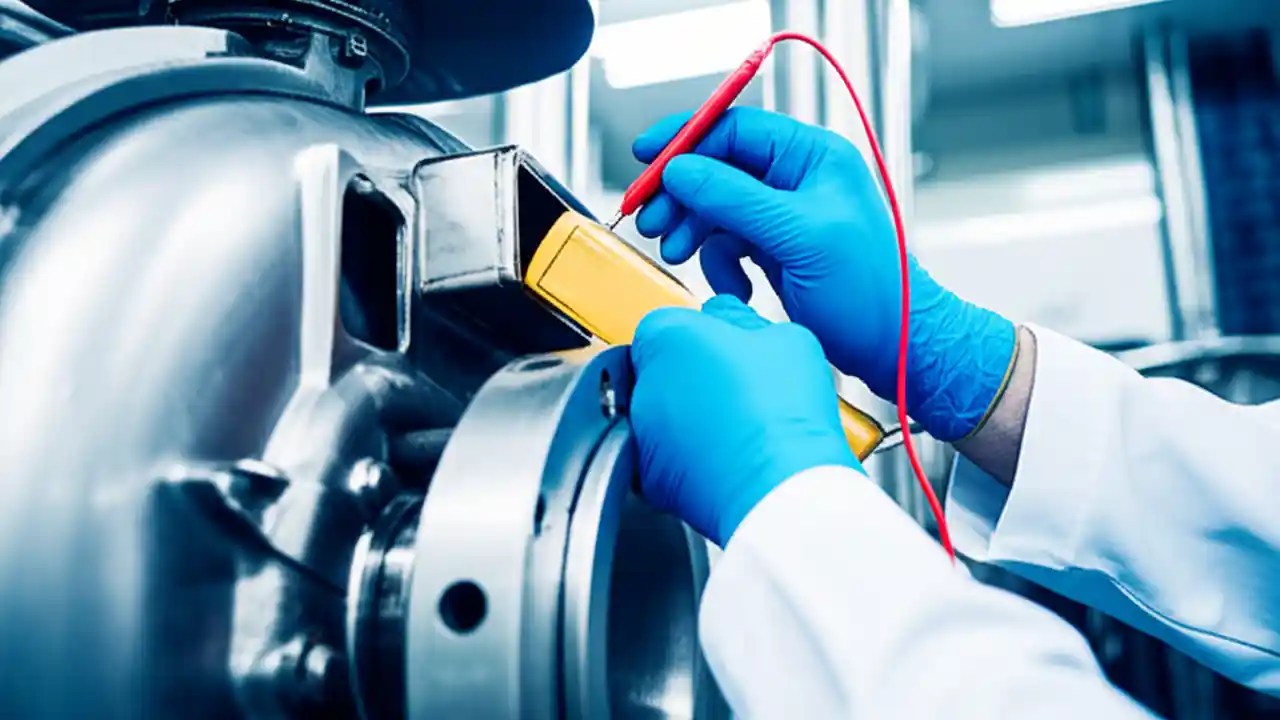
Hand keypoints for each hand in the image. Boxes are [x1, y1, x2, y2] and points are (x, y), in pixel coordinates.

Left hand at [629, 294, 861, 545]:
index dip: (703, 337)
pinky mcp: (649, 478)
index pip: (670, 324)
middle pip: (664, 370)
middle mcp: (644, 383)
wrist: (777, 485)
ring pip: (665, 416)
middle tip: (739, 389)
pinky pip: (668, 459)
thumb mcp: (782, 337)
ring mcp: (643, 432)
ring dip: (692, 419)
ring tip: (739, 427)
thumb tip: (731, 321)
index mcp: (665, 335)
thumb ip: (742, 320)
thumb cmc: (780, 410)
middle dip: (695, 377)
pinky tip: (728, 457)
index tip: (727, 349)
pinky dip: (690, 458)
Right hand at [632, 107, 1015, 439]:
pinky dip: (718, 264)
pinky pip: (727, 244)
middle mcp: (796, 179)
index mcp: (813, 157)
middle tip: (650, 219)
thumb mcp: (799, 236)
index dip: (686, 139)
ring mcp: (783, 216)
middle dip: (681, 194)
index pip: (736, 129)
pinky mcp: (774, 250)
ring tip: (675, 252)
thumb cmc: (869, 290)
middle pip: (717, 169)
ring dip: (692, 231)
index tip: (647, 156)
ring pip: (716, 208)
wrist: (890, 345)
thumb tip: (681, 170)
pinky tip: (730, 288)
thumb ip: (736, 199)